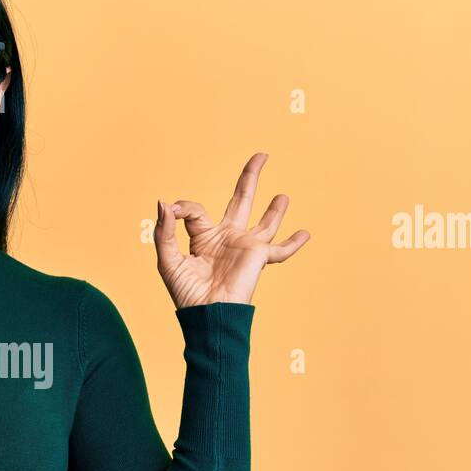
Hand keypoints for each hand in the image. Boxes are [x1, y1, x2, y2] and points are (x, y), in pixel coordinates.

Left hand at [154, 152, 309, 307]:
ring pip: (265, 221)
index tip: (174, 211)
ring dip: (275, 210)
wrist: (207, 314)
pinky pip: (280, 249)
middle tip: (261, 155)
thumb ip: (164, 232)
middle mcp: (227, 238)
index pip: (195, 211)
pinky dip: (294, 242)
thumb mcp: (168, 261)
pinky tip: (306, 234)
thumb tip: (164, 204)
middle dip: (250, 178)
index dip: (182, 207)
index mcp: (204, 237)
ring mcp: (245, 246)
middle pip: (241, 200)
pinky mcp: (259, 256)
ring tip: (283, 196)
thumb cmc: (186, 293)